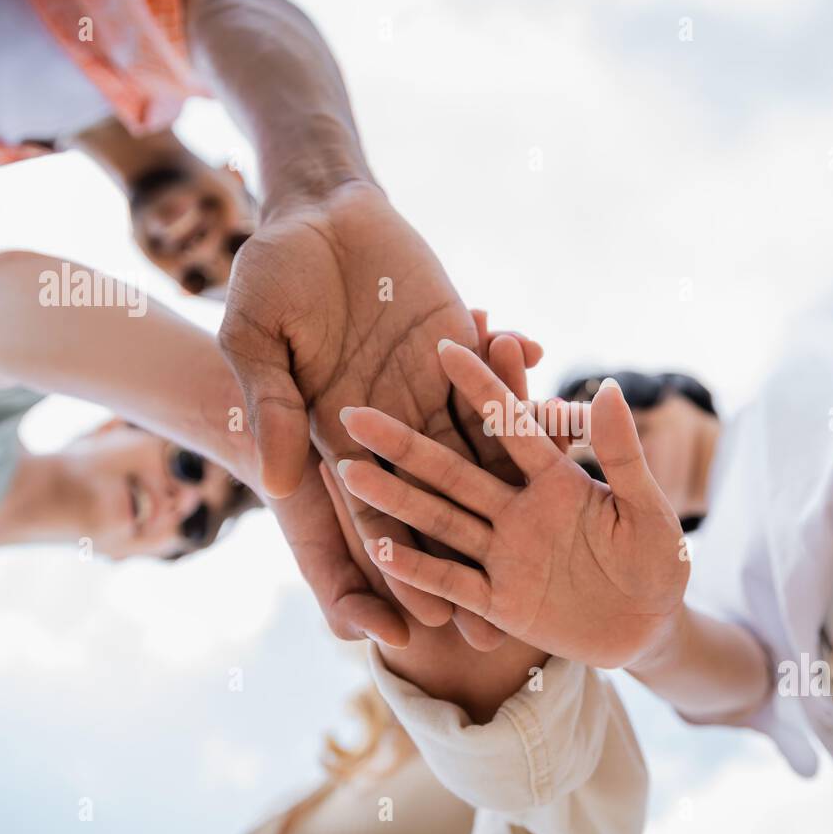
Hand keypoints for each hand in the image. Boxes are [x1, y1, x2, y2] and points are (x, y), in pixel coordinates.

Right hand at [218, 181, 540, 645]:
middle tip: (496, 628)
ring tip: (558, 550)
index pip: (365, 518)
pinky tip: (575, 437)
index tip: (417, 624)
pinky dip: (531, 406)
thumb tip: (278, 484)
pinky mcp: (461, 348)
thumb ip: (271, 406)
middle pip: (434, 507)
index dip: (392, 570)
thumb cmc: (270, 271)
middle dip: (464, 563)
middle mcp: (390, 422)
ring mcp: (430, 387)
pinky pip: (500, 387)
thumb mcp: (257, 337)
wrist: (317, 205)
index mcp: (334, 435)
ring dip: (513, 501)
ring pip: (478, 456)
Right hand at [336, 340, 688, 668]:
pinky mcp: (500, 600)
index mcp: (553, 478)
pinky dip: (416, 568)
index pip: (508, 424)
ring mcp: (503, 553)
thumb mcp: (648, 509)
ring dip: (395, 497)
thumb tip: (608, 387)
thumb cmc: (660, 562)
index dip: (480, 385)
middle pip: (452, 468)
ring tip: (344, 469)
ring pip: (439, 519)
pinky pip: (452, 581)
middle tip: (353, 409)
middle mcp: (517, 509)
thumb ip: (621, 455)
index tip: (443, 342)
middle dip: (404, 441)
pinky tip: (377, 546)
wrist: (651, 628)